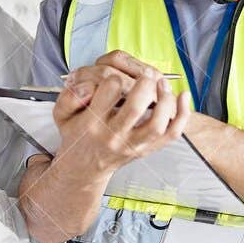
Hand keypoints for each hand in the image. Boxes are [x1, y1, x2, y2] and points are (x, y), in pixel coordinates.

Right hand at [53, 51, 191, 174]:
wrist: (84, 167)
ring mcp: (134, 145)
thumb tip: (88, 85)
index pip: (109, 91)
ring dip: (164, 99)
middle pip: (136, 107)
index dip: (114, 77)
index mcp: (93, 124)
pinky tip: (182, 97)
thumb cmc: (77, 135)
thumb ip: (69, 95)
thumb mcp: (61, 116)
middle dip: (144, 84)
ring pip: (158, 124)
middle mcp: (114, 136)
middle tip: (145, 75)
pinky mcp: (147, 149)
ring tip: (161, 84)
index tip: (113, 78)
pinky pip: (171, 134)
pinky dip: (182, 115)